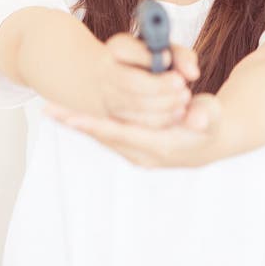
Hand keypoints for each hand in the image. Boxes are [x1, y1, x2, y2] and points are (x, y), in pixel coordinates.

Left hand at [43, 92, 224, 168]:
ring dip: (80, 124)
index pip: (122, 134)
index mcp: (162, 147)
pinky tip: (75, 115)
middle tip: (49, 110)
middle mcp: (147, 156)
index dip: (95, 124)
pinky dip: (93, 126)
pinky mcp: (137, 150)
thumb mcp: (212, 115)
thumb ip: (204, 116)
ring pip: (105, 137)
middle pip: (105, 137)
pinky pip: (110, 137)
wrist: (216, 139)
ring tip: (53, 110)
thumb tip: (196, 119)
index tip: (71, 116)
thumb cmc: (213, 121)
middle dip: (78, 122)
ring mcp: (140, 155)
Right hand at [95, 31, 199, 127]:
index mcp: (119, 48)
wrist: (137, 84)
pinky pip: (136, 123)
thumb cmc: (158, 63)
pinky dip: (160, 119)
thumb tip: (192, 73)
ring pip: (133, 105)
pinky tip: (177, 112)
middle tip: (184, 88)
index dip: (148, 57)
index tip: (171, 63)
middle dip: (160, 86)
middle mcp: (106, 72)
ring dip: (164, 104)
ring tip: (184, 99)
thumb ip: (183, 58)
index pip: (127, 51)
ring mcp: (106, 97)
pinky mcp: (114, 119)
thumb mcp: (170, 53)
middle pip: (130, 82)